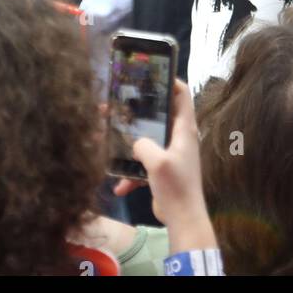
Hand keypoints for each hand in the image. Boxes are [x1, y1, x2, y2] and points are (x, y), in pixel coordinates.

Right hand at [130, 81, 214, 246]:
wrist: (183, 219)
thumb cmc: (176, 186)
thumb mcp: (157, 162)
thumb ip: (143, 145)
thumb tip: (135, 143)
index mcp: (184, 129)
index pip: (182, 94)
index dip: (170, 79)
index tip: (150, 74)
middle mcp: (179, 137)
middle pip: (160, 115)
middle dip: (140, 111)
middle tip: (119, 104)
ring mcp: (171, 154)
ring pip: (148, 140)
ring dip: (130, 143)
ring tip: (108, 137)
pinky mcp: (163, 170)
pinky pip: (144, 164)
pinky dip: (132, 173)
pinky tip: (119, 186)